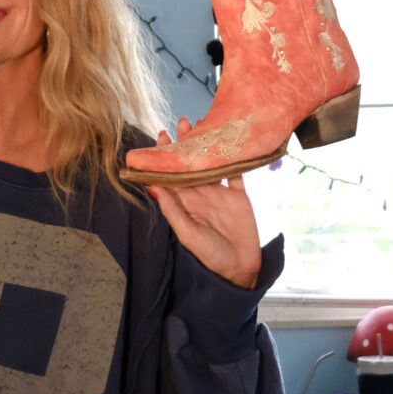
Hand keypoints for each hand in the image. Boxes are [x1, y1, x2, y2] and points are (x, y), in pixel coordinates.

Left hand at [147, 117, 262, 288]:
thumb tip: (152, 186)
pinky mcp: (238, 196)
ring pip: (211, 163)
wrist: (240, 271)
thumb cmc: (210, 256)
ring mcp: (220, 193)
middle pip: (191, 164)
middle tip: (181, 122)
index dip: (166, 156)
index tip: (161, 136)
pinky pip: (235, 173)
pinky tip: (229, 141)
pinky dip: (232, 157)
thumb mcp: (188, 233)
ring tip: (201, 124)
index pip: (173, 174)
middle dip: (185, 144)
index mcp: (186, 202)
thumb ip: (172, 210)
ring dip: (206, 146)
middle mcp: (201, 194)